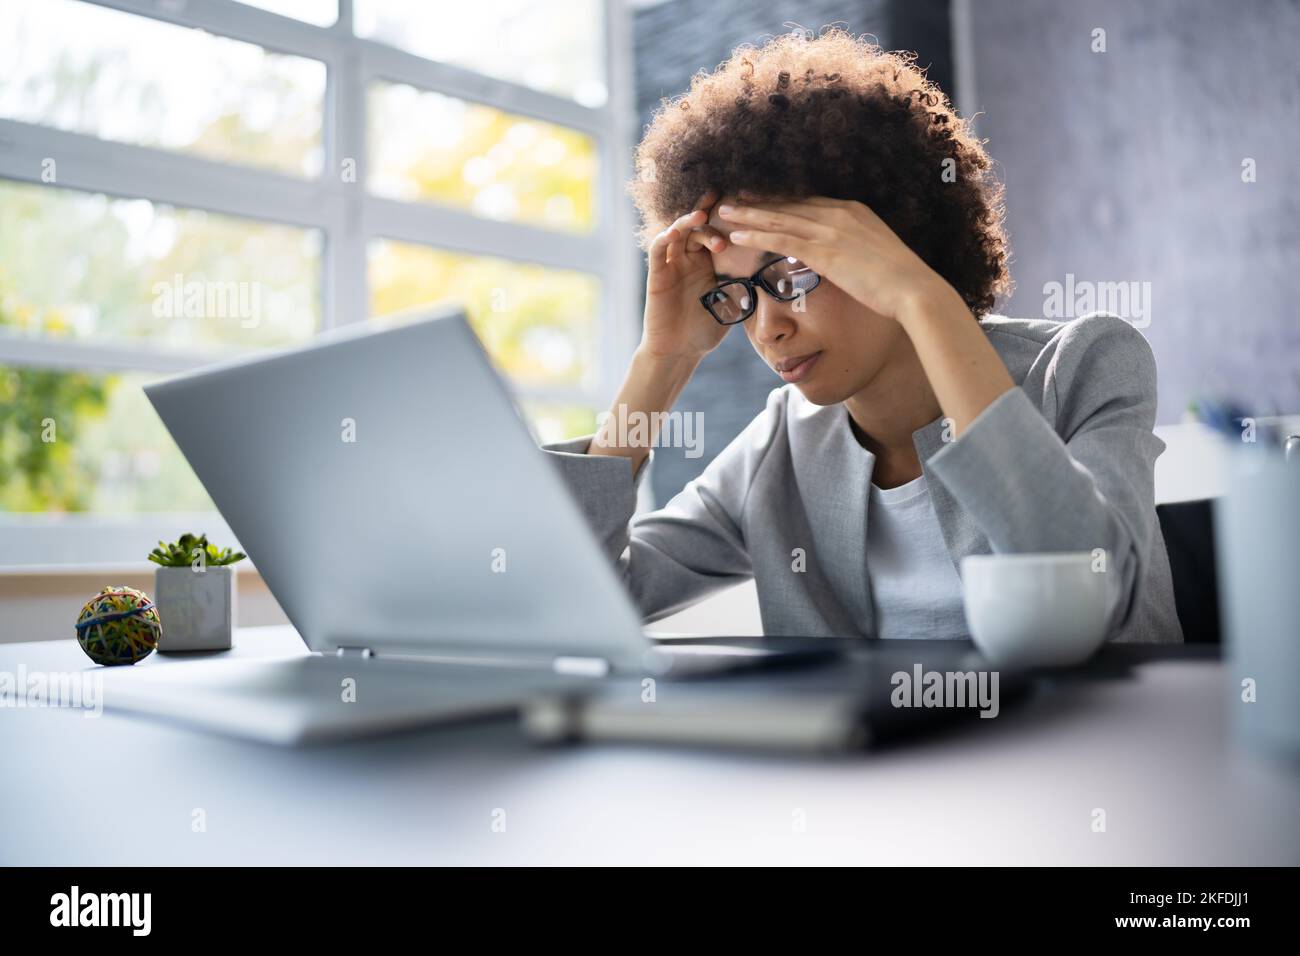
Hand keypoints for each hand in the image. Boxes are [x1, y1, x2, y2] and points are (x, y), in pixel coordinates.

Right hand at [640, 191, 732, 358]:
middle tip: (725, 209)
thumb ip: (745, 284)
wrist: (680, 351)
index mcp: (706, 263)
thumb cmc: (705, 330)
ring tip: (702, 216)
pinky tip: (675, 231)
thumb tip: (778, 273)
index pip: (715, 231)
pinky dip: (665, 238)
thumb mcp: (731, 303)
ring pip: (677, 233)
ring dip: (688, 222)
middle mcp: (688, 259)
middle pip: (696, 226)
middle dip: (710, 214)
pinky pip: (658, 251)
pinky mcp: (657, 275)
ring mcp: (672, 265)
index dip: (725, 217)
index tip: (742, 202)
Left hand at [716, 196, 959, 324]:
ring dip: (749, 214)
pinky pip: (782, 239)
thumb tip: (845, 256)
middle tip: (732, 196)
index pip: (809, 201)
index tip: (760, 195)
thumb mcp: (877, 254)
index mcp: (854, 211)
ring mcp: (831, 231)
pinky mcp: (824, 251)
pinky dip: (757, 234)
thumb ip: (856, 248)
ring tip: (724, 211)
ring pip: (780, 218)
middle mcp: (840, 214)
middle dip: (759, 200)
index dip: (782, 199)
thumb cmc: (901, 281)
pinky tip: (737, 233)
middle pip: (790, 204)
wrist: (914, 291)